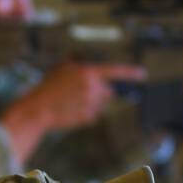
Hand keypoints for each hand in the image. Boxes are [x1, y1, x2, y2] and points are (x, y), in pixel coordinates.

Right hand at [4, 62, 147, 133]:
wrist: (39, 108)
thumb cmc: (49, 86)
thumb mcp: (63, 67)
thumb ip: (80, 65)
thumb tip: (91, 66)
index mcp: (88, 73)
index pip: (114, 71)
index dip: (129, 72)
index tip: (142, 73)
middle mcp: (93, 88)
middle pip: (107, 90)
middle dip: (99, 91)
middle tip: (80, 92)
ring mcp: (92, 104)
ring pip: (100, 103)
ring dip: (91, 102)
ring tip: (72, 101)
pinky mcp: (89, 117)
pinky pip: (94, 114)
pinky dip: (86, 113)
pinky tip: (72, 110)